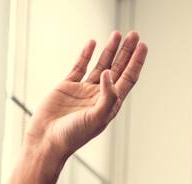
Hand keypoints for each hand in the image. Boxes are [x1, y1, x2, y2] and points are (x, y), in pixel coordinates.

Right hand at [2, 31, 147, 183]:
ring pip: (100, 65)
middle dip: (127, 52)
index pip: (128, 79)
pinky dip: (86, 54)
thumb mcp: (96, 118)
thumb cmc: (73, 135)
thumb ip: (107, 97)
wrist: (47, 140)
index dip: (136, 63)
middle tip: (135, 35)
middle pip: (118, 69)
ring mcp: (84, 90)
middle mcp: (99, 96)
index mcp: (110, 104)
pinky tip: (93, 43)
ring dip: (110, 50)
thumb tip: (108, 74)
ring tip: (117, 34)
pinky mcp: (68, 87)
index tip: (144, 46)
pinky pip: (79, 66)